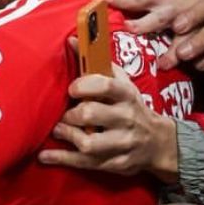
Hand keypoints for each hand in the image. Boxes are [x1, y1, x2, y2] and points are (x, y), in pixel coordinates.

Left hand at [39, 68, 177, 182]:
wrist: (159, 143)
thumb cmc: (132, 107)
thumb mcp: (122, 83)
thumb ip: (97, 63)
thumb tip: (71, 40)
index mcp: (127, 95)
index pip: (106, 86)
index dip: (84, 85)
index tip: (71, 89)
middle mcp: (127, 119)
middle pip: (92, 115)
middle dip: (72, 114)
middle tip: (63, 114)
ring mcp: (122, 144)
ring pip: (89, 143)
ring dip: (67, 135)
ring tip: (58, 130)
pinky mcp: (115, 164)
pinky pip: (85, 163)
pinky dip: (62, 159)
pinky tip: (44, 155)